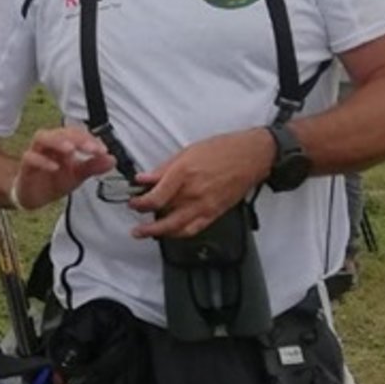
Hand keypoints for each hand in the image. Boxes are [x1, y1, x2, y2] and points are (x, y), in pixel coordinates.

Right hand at [11, 125, 115, 211]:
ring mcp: (36, 153)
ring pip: (42, 138)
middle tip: (91, 149)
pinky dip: (42, 161)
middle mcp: (49, 145)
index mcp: (63, 143)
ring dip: (57, 141)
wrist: (36, 197)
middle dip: (77, 138)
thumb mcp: (78, 175)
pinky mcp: (26, 166)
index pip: (77, 134)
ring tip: (71, 149)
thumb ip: (93, 166)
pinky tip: (55, 167)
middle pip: (60, 132)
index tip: (102, 150)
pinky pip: (30, 158)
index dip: (90, 139)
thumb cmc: (55, 180)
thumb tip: (112, 159)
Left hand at [128, 128, 272, 238]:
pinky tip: (169, 233)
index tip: (134, 201)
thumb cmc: (223, 150)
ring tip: (145, 232)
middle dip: (145, 219)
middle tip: (136, 219)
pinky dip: (178, 234)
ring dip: (157, 232)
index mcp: (183, 174)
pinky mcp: (214, 213)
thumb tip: (144, 178)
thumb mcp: (187, 152)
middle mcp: (193, 193)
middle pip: (162, 215)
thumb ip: (163, 169)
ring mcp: (204, 206)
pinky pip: (192, 230)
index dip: (139, 203)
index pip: (155, 198)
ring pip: (175, 227)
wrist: (251, 157)